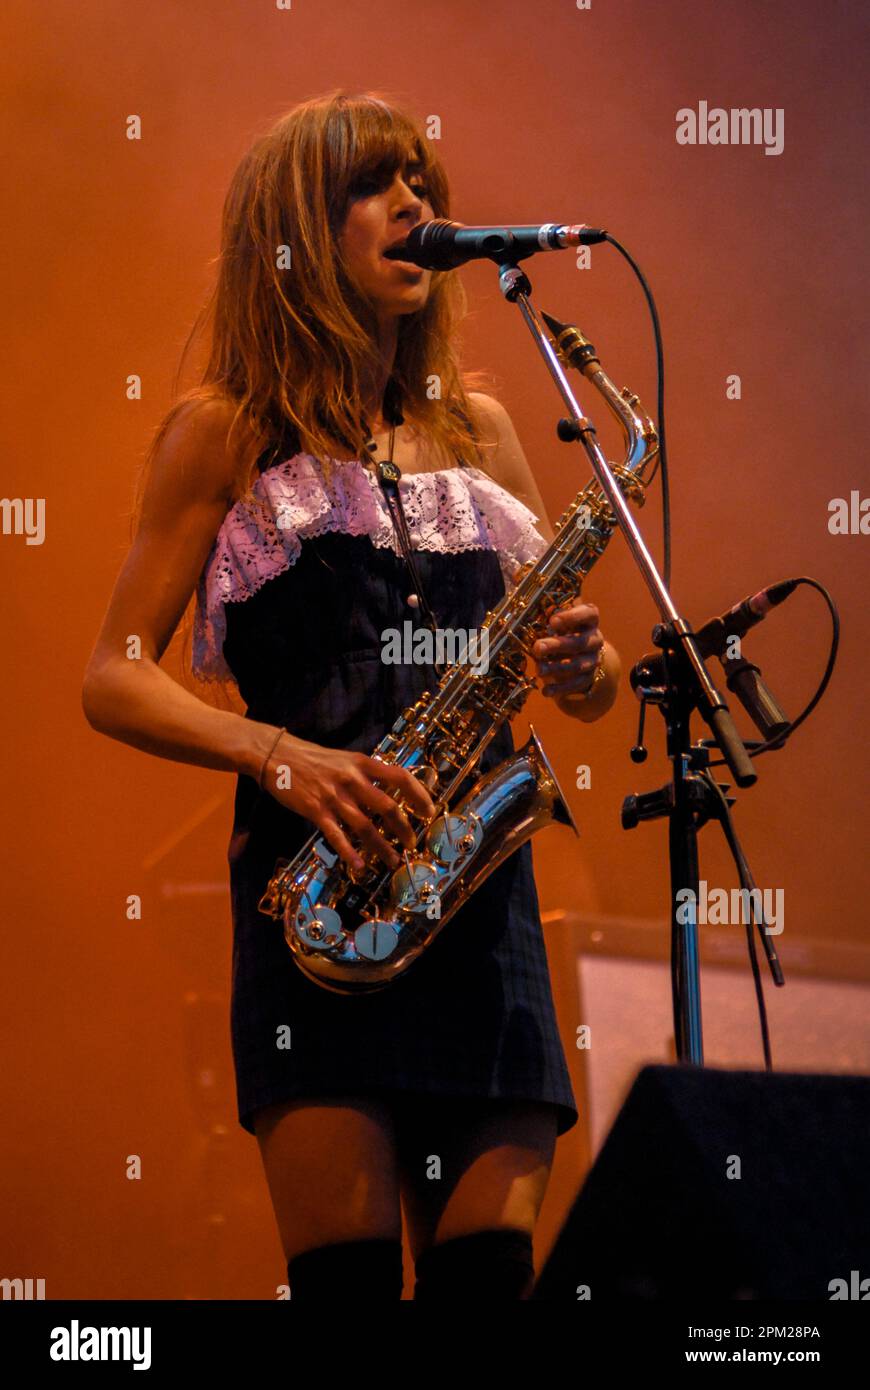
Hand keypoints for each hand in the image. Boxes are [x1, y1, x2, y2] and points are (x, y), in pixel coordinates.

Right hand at [261, 733, 436, 874]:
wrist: (276, 755)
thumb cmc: (312, 758)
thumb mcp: (345, 759)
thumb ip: (366, 774)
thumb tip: (389, 791)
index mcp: (362, 764)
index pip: (400, 777)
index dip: (419, 794)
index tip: (428, 810)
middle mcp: (352, 779)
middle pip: (387, 807)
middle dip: (404, 829)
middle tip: (412, 843)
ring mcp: (333, 796)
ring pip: (366, 826)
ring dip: (382, 847)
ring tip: (392, 860)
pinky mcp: (316, 811)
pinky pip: (337, 836)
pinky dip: (350, 853)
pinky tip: (360, 866)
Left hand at [532, 601, 604, 697]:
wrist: (580, 655)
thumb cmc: (564, 632)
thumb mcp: (559, 623)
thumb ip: (549, 620)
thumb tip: (528, 617)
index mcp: (589, 620)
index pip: (589, 614)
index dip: (572, 616)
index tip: (553, 621)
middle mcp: (595, 639)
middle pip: (579, 642)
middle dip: (557, 646)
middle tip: (538, 647)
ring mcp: (593, 659)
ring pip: (578, 665)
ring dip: (556, 668)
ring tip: (539, 670)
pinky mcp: (589, 677)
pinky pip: (576, 684)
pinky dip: (560, 688)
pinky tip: (546, 691)